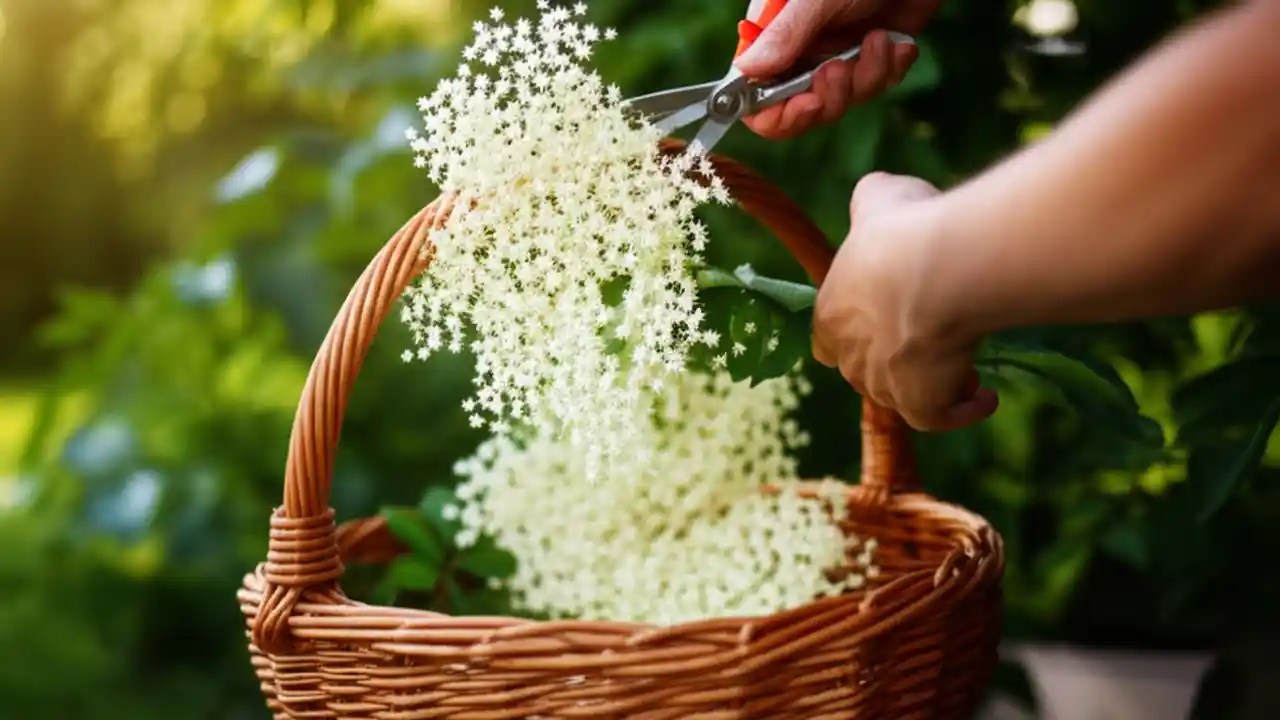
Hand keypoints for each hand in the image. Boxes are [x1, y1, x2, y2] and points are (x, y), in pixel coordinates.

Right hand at [734, 0, 942, 138]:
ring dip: (866, 77)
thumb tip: (745, 70)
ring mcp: (834, 54)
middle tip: (841, 70)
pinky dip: (889, 69)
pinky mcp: (869, 56)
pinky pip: (874, 86)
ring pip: (842, 100)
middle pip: (799, 108)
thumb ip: (785, 35)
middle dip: (828, 97)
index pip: (754, 93)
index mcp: (773, 33)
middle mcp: (800, 49)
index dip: (774, 112)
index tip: (806, 104)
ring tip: (879, 40)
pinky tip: (897, 42)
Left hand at [811, 172, 997, 430]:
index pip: (828, 339)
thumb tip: (874, 198)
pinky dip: (962, 411)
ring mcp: (883, 385)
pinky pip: (938, 418)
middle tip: (932, 343)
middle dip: (897, 359)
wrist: (940, 266)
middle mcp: (849, 356)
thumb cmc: (906, 228)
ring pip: (902, 396)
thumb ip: (872, 203)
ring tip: (965, 369)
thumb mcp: (879, 197)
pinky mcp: (919, 405)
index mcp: (830, 313)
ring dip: (931, 385)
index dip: (859, 333)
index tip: (890, 319)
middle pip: (866, 371)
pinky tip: (986, 397)